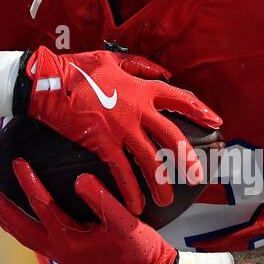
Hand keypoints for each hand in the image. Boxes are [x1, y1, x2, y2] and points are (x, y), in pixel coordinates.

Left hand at [0, 159, 177, 263]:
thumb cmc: (137, 248)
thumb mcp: (125, 223)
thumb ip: (102, 200)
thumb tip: (79, 179)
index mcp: (70, 239)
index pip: (43, 206)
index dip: (30, 183)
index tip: (19, 162)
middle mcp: (59, 249)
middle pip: (20, 227)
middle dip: (0, 208)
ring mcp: (59, 253)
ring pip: (23, 235)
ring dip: (4, 218)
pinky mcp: (64, 252)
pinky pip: (33, 237)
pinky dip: (18, 226)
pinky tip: (12, 216)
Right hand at [21, 46, 220, 213]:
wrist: (47, 82)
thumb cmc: (76, 68)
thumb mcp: (111, 58)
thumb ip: (140, 65)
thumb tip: (164, 71)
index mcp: (141, 87)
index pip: (180, 99)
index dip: (200, 110)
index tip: (216, 122)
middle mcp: (137, 109)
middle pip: (172, 136)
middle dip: (187, 158)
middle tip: (198, 176)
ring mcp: (121, 127)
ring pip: (150, 160)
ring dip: (160, 183)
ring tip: (165, 200)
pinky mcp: (103, 142)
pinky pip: (122, 172)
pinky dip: (130, 190)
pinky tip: (135, 205)